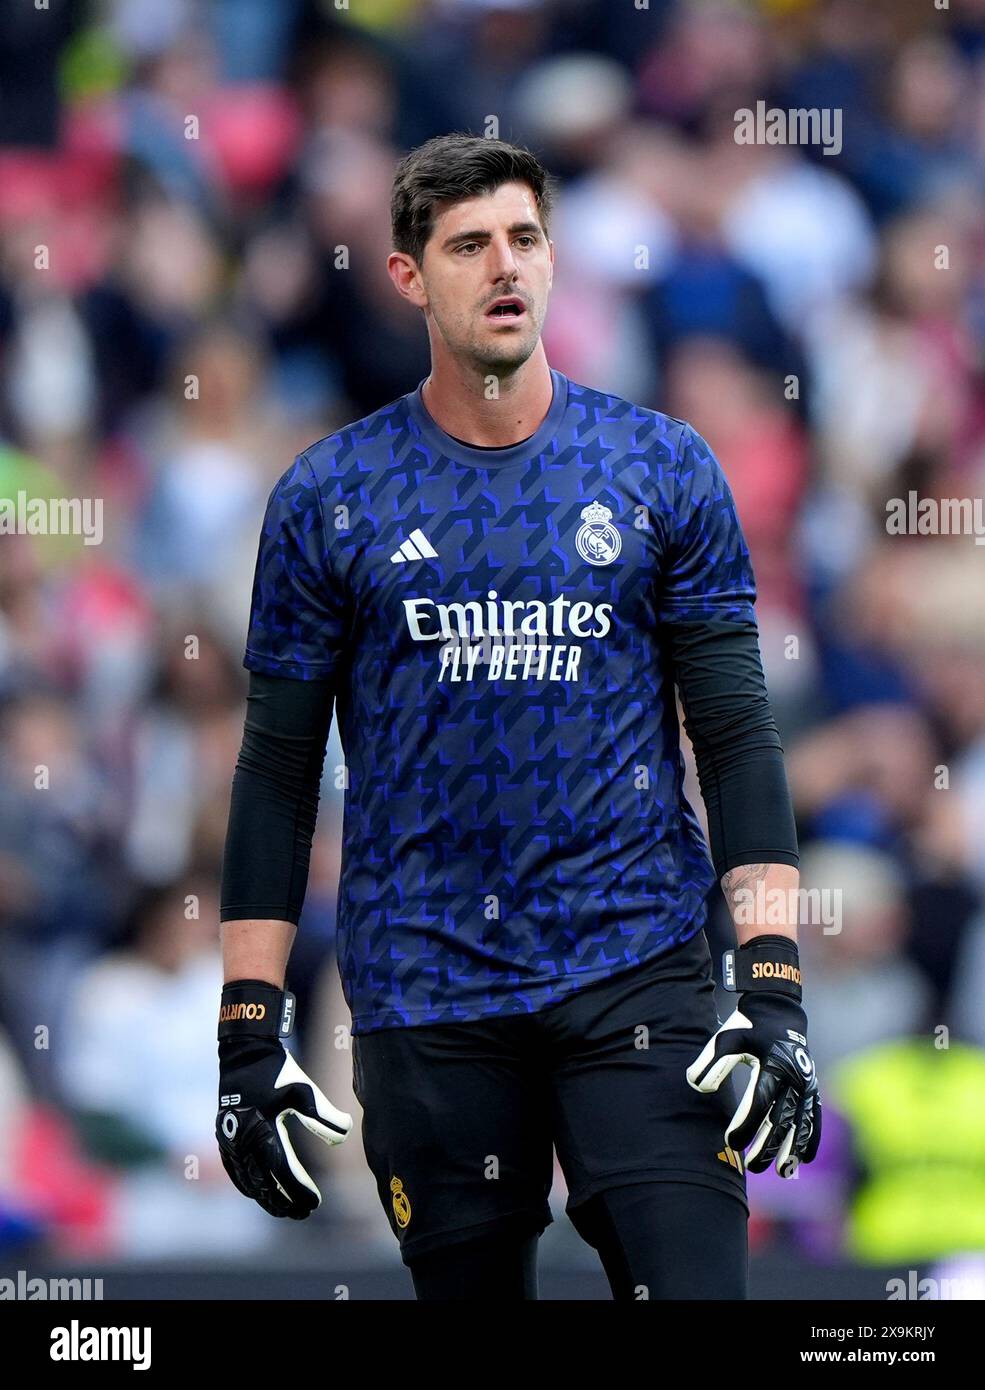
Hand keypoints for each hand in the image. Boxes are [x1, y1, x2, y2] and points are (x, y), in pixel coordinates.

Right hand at [216, 981, 351, 1217]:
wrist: (244, 1052)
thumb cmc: (278, 1071)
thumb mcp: (305, 1091)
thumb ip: (324, 1116)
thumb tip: (343, 1139)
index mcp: (262, 1129)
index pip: (282, 1172)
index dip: (298, 1191)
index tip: (315, 1204)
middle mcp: (242, 1139)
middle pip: (263, 1183)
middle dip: (283, 1201)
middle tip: (303, 1213)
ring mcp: (229, 1140)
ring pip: (247, 1181)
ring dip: (266, 1197)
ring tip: (285, 1209)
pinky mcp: (224, 1137)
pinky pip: (234, 1171)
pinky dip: (248, 1185)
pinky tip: (260, 1191)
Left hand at [686, 937, 821, 1177]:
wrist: (778, 1010)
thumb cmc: (747, 1027)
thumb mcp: (726, 1038)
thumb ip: (711, 1062)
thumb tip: (696, 1086)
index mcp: (772, 1067)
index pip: (758, 1105)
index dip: (745, 1126)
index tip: (729, 1142)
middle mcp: (793, 1079)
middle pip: (781, 1120)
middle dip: (767, 1146)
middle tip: (752, 1166)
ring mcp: (806, 1085)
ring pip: (801, 1123)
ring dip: (792, 1149)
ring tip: (782, 1172)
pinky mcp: (811, 1088)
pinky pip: (814, 1117)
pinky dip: (810, 1138)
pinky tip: (804, 1159)